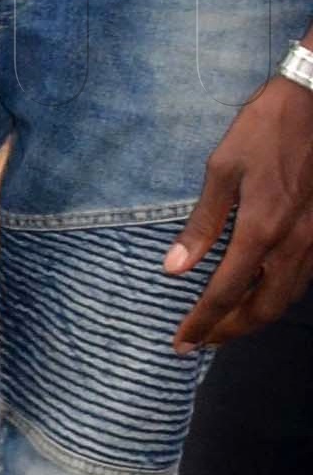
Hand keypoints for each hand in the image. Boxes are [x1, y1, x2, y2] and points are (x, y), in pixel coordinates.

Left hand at [165, 61, 312, 346]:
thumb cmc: (264, 131)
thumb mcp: (221, 170)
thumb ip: (201, 224)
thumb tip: (174, 269)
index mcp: (262, 231)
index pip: (226, 292)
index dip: (203, 322)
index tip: (182, 342)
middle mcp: (294, 245)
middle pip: (262, 307)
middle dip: (230, 330)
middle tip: (201, 343)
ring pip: (287, 297)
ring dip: (256, 318)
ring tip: (226, 327)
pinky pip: (303, 278)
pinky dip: (279, 296)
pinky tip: (261, 296)